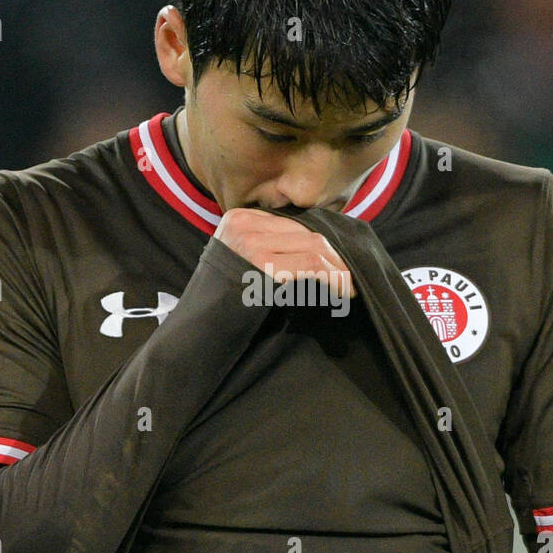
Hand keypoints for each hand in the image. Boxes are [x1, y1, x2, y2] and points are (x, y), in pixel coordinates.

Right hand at [214, 208, 354, 298]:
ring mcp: (251, 241)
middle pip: (307, 232)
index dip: (323, 244)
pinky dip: (335, 279)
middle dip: (336, 257)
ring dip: (339, 270)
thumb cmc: (226, 306)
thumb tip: (322, 248)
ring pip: (315, 245)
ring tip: (350, 289)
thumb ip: (272, 248)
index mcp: (239, 218)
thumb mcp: (245, 265)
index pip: (295, 223)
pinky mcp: (261, 263)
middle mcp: (244, 224)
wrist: (199, 333)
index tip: (342, 265)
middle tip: (354, 278)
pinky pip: (313, 265)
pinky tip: (343, 293)